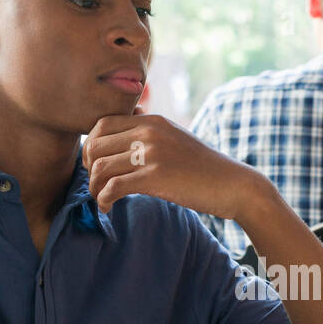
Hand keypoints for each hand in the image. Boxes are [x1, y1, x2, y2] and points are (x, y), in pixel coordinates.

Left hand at [82, 111, 264, 218]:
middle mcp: (149, 131)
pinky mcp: (155, 177)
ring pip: (99, 168)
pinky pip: (113, 187)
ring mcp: (152, 153)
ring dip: (94, 188)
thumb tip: (134, 115)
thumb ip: (152, 129)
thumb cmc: (204, 167)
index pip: (101, 124)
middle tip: (98, 185)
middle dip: (88, 169)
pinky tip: (109, 208)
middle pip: (94, 145)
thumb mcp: (177, 137)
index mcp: (152, 120)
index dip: (90, 146)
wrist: (234, 185)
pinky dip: (104, 200)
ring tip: (102, 199)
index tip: (96, 165)